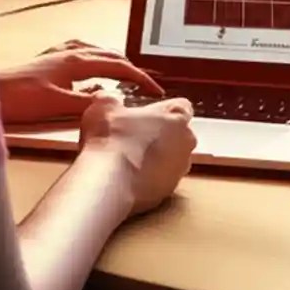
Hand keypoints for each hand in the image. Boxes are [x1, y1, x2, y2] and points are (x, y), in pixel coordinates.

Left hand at [0, 40, 164, 124]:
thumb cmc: (20, 99)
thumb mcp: (59, 104)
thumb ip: (89, 102)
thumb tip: (115, 101)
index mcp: (77, 60)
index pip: (118, 66)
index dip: (140, 78)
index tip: (155, 91)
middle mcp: (69, 52)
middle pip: (109, 54)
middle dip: (130, 67)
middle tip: (145, 84)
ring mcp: (57, 54)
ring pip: (94, 51)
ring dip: (112, 60)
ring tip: (123, 73)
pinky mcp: (46, 61)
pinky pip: (78, 53)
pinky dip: (93, 59)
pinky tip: (88, 69)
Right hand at [79, 94, 196, 213]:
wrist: (110, 182)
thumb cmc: (111, 139)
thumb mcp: (103, 107)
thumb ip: (110, 100)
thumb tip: (106, 99)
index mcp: (177, 117)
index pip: (181, 107)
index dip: (163, 109)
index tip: (147, 114)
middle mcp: (186, 143)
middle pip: (178, 134)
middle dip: (161, 135)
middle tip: (135, 137)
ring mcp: (180, 169)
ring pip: (171, 159)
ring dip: (156, 159)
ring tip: (130, 160)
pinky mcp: (169, 191)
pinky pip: (161, 180)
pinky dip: (150, 179)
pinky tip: (129, 178)